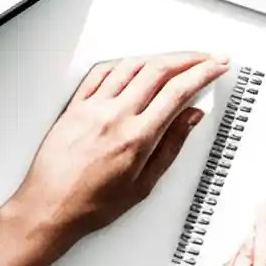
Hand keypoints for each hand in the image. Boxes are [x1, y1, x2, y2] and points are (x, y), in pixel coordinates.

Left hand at [3, 52, 228, 245]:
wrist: (49, 208)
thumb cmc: (92, 205)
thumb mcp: (143, 185)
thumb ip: (171, 145)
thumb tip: (191, 116)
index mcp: (136, 137)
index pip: (177, 91)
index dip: (203, 73)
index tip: (216, 66)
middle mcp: (114, 116)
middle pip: (158, 70)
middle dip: (188, 59)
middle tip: (204, 58)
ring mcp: (93, 107)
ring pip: (131, 66)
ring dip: (158, 57)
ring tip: (174, 60)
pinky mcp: (75, 106)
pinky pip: (101, 72)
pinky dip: (123, 63)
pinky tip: (134, 65)